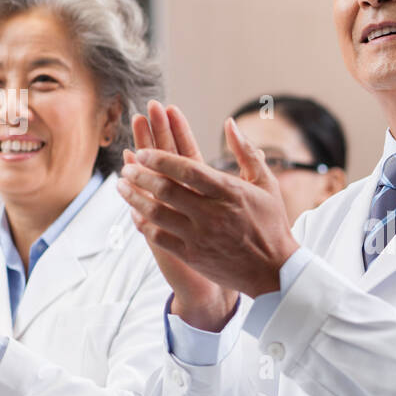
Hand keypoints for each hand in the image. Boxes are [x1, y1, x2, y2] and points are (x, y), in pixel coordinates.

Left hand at [117, 101, 298, 302]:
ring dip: (134, 197)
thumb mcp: (266, 184)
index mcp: (229, 192)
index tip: (142, 151)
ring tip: (121, 185)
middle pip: (166, 189)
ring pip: (156, 213)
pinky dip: (142, 223)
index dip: (160, 158)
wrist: (274, 271)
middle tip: (127, 167)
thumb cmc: (271, 224)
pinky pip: (158, 237)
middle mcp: (212, 214)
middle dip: (140, 175)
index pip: (187, 170)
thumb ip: (247, 152)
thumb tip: (230, 124)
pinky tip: (134, 212)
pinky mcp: (192, 256)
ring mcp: (200, 236)